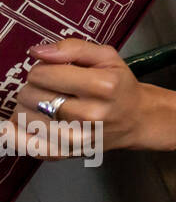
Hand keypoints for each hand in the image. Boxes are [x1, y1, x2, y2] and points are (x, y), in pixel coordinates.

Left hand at [12, 38, 145, 155]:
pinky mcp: (64, 154)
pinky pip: (22, 144)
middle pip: (29, 95)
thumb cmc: (119, 86)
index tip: (54, 72)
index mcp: (102, 86)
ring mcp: (75, 138)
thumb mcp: (107, 57)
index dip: (43, 69)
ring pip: (21, 117)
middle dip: (35, 87)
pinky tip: (23, 123)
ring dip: (28, 107)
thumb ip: (73, 48)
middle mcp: (89, 115)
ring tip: (46, 105)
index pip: (42, 74)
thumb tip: (36, 52)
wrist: (136, 119)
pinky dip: (14, 133)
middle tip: (52, 89)